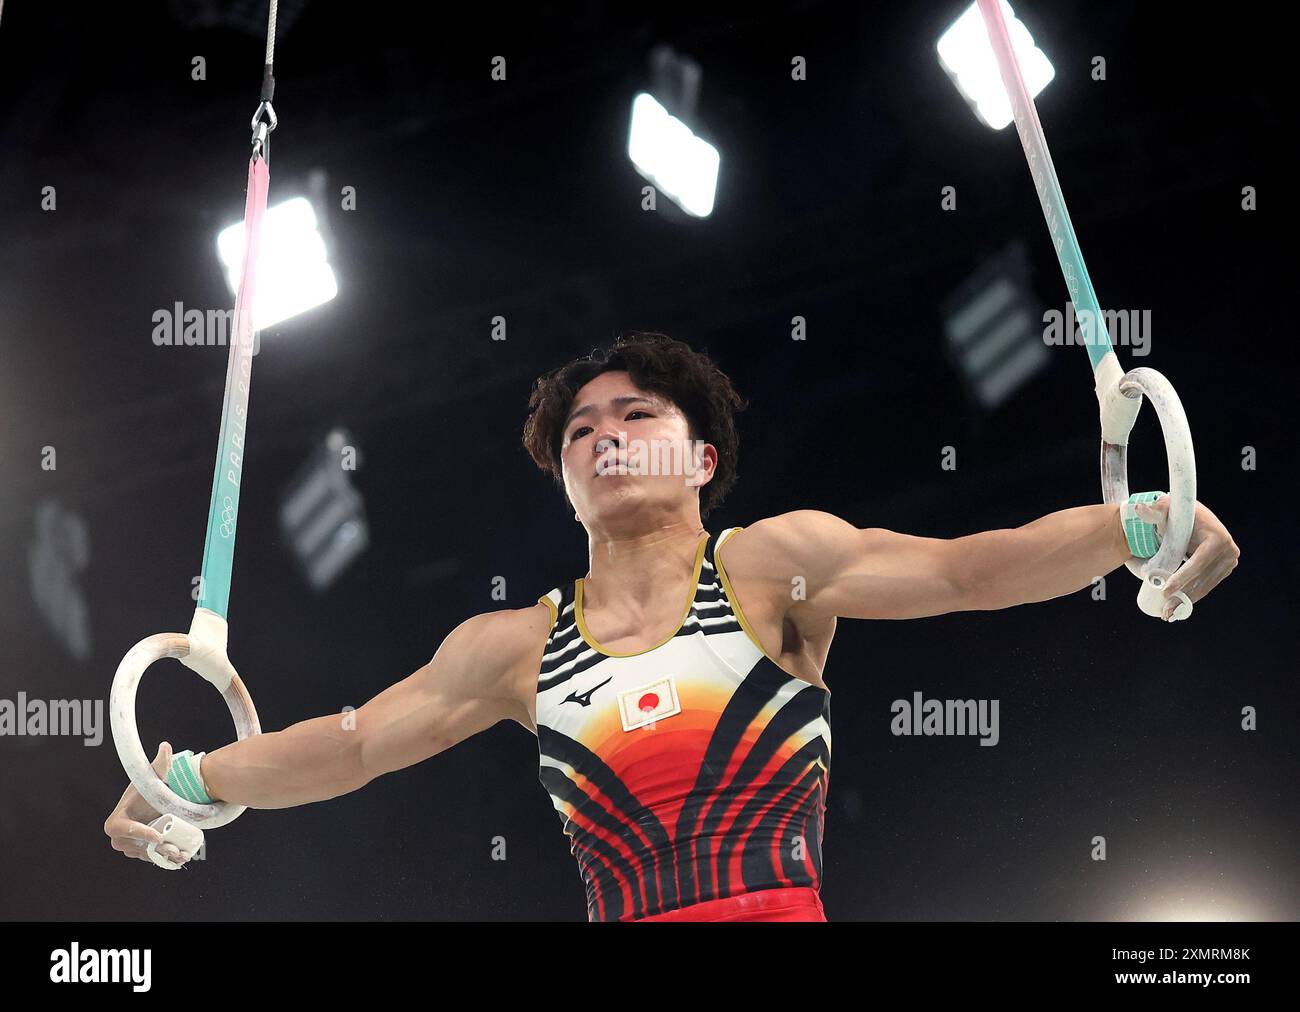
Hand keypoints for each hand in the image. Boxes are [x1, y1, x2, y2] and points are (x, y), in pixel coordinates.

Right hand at [103, 742, 196, 866]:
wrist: (150, 804)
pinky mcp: (139, 854)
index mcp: (115, 822)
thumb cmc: (147, 790)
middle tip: (175, 848)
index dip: (142, 833)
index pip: (126, 830)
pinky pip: (150, 859)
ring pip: (147, 855)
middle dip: (156, 849)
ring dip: (163, 857)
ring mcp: (128, 848)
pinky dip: (164, 861)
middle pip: (138, 847)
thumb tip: (166, 746)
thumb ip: (159, 764)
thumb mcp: (153, 778)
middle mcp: (118, 839)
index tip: (159, 836)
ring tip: (181, 854)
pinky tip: (179, 860)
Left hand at [1134, 497, 1239, 618]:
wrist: (1194, 516)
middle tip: (1164, 610)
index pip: (1197, 563)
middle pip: (1201, 578)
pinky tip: (1181, 607)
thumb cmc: (1178, 514)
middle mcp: (1228, 550)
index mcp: (1216, 538)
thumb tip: (1139, 509)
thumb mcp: (1166, 510)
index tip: (1165, 591)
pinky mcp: (1226, 568)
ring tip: (1169, 614)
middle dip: (1182, 596)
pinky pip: (1209, 584)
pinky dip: (1195, 595)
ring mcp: (1230, 560)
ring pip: (1206, 585)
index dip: (1181, 578)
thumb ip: (1153, 510)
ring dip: (1187, 601)